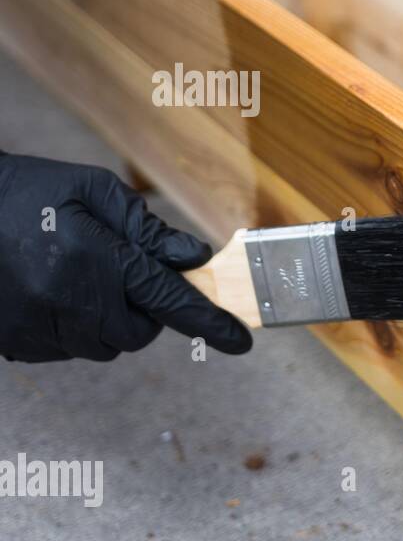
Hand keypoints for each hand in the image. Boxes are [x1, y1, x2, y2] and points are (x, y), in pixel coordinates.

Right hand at [0, 153, 252, 361]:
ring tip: (75, 278)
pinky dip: (71, 329)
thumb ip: (144, 228)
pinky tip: (49, 292)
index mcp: (96, 259)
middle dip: (142, 311)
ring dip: (105, 321)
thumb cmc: (25, 193)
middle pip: (137, 333)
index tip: (242, 341)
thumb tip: (191, 257)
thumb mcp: (89, 190)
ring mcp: (38, 327)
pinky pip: (65, 350)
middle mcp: (69, 300)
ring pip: (101, 345)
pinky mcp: (15, 343)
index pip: (170, 300)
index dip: (210, 322)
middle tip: (119, 277)